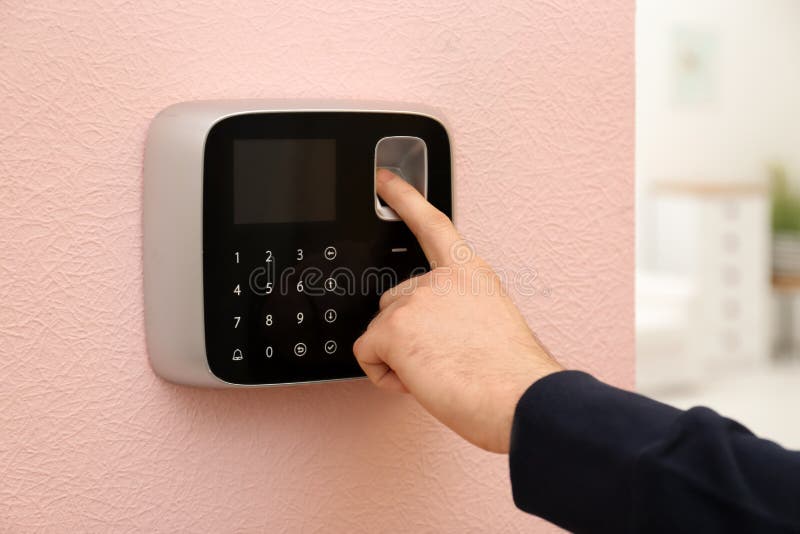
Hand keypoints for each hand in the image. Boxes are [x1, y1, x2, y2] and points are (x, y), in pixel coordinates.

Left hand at [353, 169, 563, 452]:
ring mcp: (415, 300)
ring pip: (381, 331)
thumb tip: (437, 332)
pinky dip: (384, 375)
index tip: (384, 178)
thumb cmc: (515, 376)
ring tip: (440, 372)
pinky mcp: (393, 328)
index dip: (405, 198)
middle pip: (395, 301)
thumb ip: (461, 312)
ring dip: (400, 357)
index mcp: (470, 273)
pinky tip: (418, 382)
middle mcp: (440, 279)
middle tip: (445, 358)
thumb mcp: (494, 324)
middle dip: (408, 333)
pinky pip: (366, 354)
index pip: (432, 224)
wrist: (520, 399)